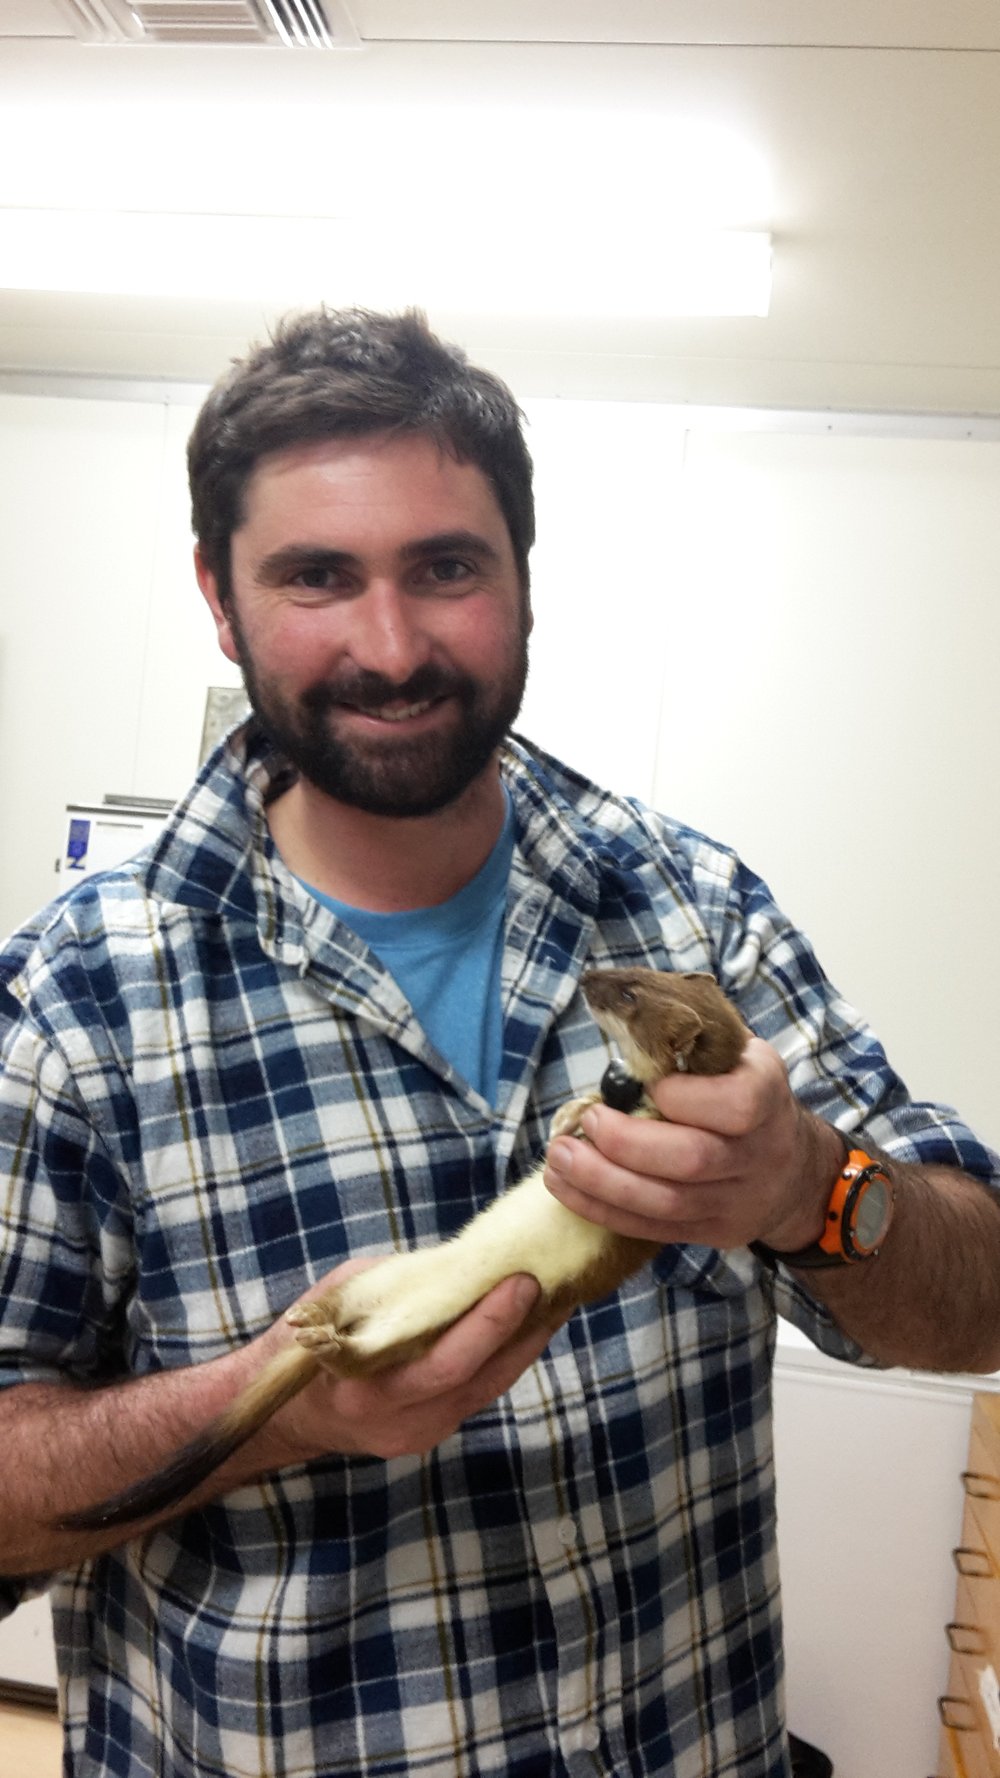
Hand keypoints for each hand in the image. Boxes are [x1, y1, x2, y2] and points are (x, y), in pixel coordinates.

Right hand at [264, 1267, 549, 1463]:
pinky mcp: (433, 1433)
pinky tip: (526, 1324)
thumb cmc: (310, 1339)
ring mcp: (419, 1434)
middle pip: (479, 1379)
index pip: (445, 1363)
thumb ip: (400, 1288)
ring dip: (525, 1342)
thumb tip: (465, 1263)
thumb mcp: (344, 1300)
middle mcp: (399, 1421)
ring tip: (555, 1297)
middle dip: (522, 1329)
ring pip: (489, 1387)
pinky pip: (480, 1392)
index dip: (489, 1324)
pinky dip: (505, 1356)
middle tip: (554, 1282)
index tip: (522, 1281)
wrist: (287, 1411)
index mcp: (367, 1387)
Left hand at [543, 1037, 841, 1253]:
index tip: (646, 1084)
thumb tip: (625, 1016)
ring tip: (558, 1156)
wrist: (795, 1170)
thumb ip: (692, 1040)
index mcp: (766, 1096)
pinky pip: (652, 1229)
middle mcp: (758, 1153)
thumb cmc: (746, 1093)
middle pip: (691, 1159)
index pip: (735, 1105)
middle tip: (587, 1120)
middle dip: (627, 1143)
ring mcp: (736, 1201)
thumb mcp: (736, 1054)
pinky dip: (602, 1209)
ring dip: (601, 1181)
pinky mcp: (711, 1233)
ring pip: (666, 1203)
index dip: (684, 1097)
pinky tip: (565, 1187)